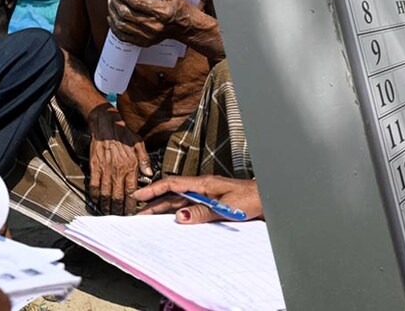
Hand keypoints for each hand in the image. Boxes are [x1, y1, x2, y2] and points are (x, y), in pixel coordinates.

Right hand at [86, 106, 152, 214]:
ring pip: (106, 194)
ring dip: (107, 206)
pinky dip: (95, 196)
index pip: (132, 191)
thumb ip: (145, 160)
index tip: (133, 213)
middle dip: (119, 210)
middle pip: (118, 196)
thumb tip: (149, 174)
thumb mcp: (139, 143)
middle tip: (120, 218)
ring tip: (109, 214)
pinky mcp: (94, 167)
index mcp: (130, 166)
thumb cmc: (123, 133)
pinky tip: (98, 202)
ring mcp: (104, 169)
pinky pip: (94, 186)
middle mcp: (117, 170)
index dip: (132, 204)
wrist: (104, 123)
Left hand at [107, 0, 190, 46]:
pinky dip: (114, 26)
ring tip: (111, 3)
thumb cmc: (179, 8)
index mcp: (161, 12)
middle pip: (126, 13)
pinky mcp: (144, 42)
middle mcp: (153, 26)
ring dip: (113, 12)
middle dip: (115, 1)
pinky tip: (112, 18)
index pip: (135, 1)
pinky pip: (123, 36)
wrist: (186, 27)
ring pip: (121, 24)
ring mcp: (148, 36)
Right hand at [133, 175, 262, 223]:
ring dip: (164, 209)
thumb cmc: (250, 199)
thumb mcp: (225, 207)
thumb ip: (202, 212)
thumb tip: (179, 216)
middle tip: (137, 213)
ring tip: (148, 217)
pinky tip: (173, 220)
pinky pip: (191, 207)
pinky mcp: (212, 204)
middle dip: (154, 203)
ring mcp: (207, 196)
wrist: (267, 199)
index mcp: (203, 184)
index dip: (154, 190)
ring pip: (180, 201)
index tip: (138, 196)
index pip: (172, 184)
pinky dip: (179, 213)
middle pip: (173, 195)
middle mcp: (203, 188)